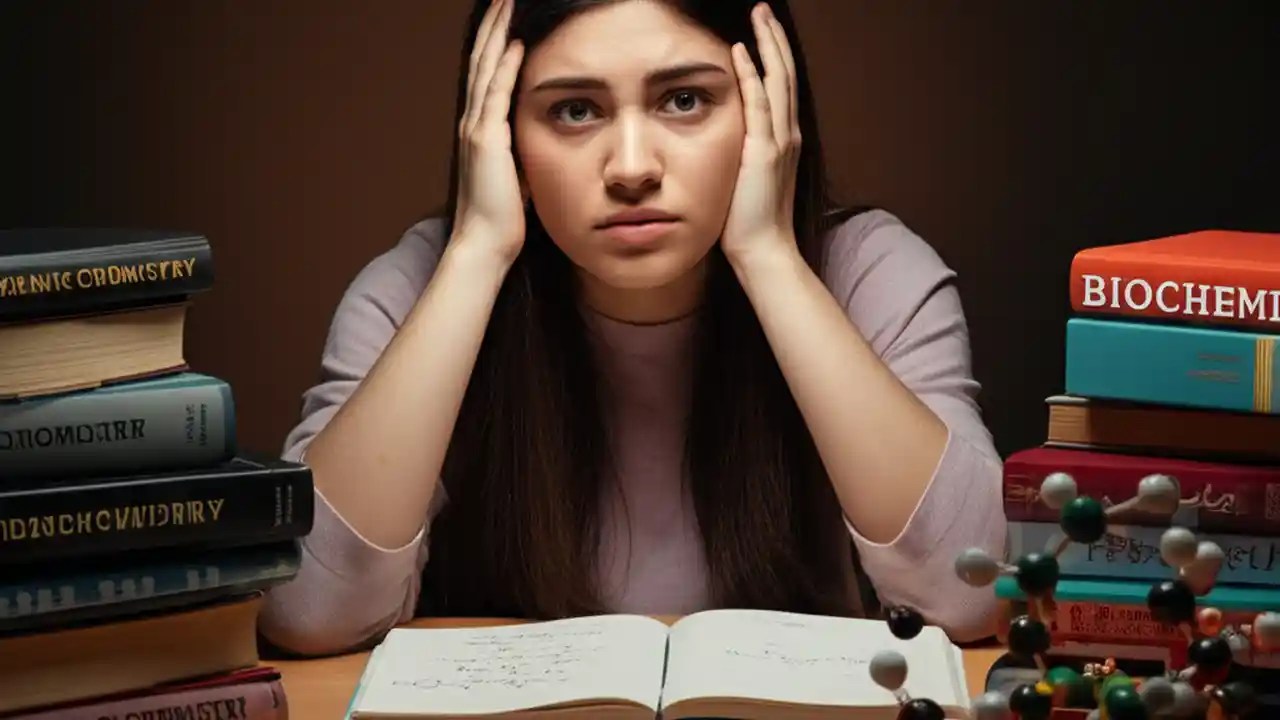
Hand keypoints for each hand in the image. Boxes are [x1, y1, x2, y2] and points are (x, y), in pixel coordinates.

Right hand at [450, 0, 525, 266]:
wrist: (484, 244)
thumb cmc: (502, 217)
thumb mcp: (516, 173)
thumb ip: (521, 150)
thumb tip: (538, 141)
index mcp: (480, 128)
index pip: (487, 71)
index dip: (496, 40)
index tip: (509, 13)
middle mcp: (473, 121)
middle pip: (482, 57)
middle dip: (494, 23)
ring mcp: (477, 128)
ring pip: (486, 67)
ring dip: (498, 32)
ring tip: (508, 2)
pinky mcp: (487, 140)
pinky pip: (497, 94)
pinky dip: (506, 65)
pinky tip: (517, 43)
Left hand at [721, 2, 801, 267]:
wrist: (762, 252)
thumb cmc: (748, 225)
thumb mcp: (744, 181)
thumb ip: (740, 156)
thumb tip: (720, 144)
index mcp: (784, 142)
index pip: (781, 88)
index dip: (773, 57)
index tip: (761, 32)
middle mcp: (787, 136)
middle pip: (785, 74)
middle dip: (774, 39)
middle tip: (763, 10)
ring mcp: (779, 142)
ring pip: (778, 80)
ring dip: (767, 45)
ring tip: (759, 16)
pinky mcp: (763, 152)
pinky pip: (759, 103)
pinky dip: (751, 74)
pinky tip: (740, 51)